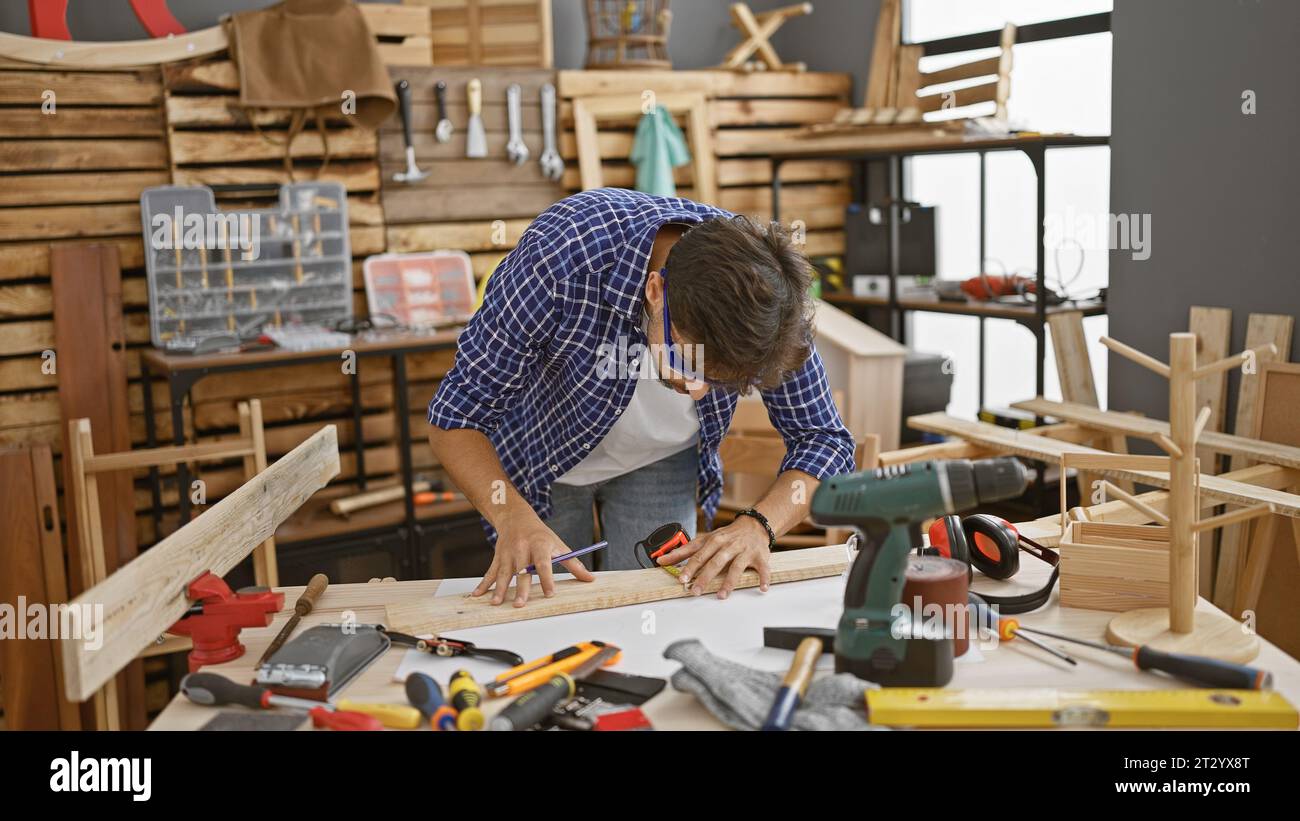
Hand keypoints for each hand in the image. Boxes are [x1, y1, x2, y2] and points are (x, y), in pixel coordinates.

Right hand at [471, 513, 594, 606]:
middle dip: (520, 589)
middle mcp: (522, 549)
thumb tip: (590, 578)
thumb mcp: (559, 545)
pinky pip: (490, 572)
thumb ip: (573, 563)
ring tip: (496, 604)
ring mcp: (508, 553)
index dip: (547, 579)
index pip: (544, 563)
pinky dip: (483, 584)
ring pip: (503, 573)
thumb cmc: (541, 535)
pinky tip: (478, 595)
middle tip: (520, 605)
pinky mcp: (498, 557)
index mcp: (539, 545)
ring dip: (499, 589)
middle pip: (521, 571)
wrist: (517, 518)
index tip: (550, 593)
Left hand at [656, 516, 770, 599]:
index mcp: (714, 541)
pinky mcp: (759, 557)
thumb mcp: (704, 540)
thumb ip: (683, 551)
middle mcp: (728, 546)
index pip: (699, 555)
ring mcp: (744, 551)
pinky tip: (761, 588)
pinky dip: (763, 579)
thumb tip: (661, 560)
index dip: (689, 567)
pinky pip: (762, 569)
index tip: (681, 579)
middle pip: (715, 562)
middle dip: (704, 577)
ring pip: (736, 567)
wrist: (754, 525)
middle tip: (695, 591)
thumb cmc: (727, 536)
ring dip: (729, 582)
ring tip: (721, 595)